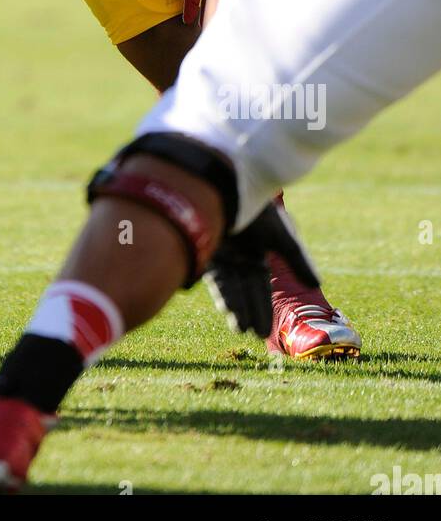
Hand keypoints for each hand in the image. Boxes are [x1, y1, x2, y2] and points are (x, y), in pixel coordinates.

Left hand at [203, 202, 319, 338]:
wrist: (232, 186)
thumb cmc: (259, 209)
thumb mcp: (281, 236)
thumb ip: (297, 260)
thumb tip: (318, 285)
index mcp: (254, 253)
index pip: (259, 287)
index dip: (262, 307)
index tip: (265, 331)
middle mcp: (236, 257)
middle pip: (244, 290)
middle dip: (249, 311)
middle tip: (254, 334)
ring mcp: (219, 254)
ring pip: (229, 287)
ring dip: (236, 307)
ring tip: (242, 329)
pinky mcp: (203, 250)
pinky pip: (213, 277)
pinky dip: (222, 293)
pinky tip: (228, 309)